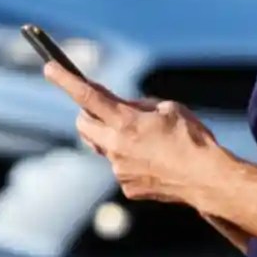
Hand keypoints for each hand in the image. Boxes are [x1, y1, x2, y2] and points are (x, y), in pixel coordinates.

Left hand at [43, 62, 226, 205]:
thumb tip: (123, 107)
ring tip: (144, 139)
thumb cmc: (192, 139)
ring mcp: (119, 169)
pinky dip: (129, 159)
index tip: (49, 69)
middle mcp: (116, 146)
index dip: (66, 81)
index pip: (87, 97)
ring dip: (113, 138)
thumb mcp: (169, 108)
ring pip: (102, 147)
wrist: (206, 179)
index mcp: (126, 122)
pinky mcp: (127, 187)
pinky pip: (119, 167)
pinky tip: (154, 161)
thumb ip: (139, 106)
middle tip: (105, 109)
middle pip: (84, 125)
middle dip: (88, 114)